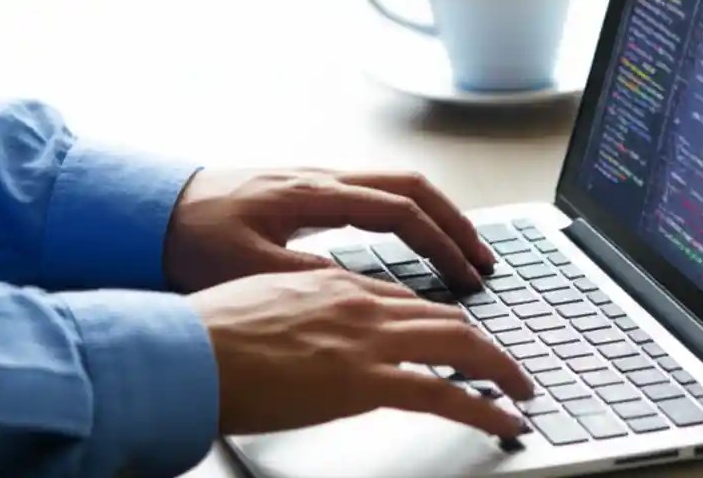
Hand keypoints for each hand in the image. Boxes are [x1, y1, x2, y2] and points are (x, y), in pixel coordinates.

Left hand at [164, 168, 495, 292]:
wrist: (148, 212)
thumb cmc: (190, 240)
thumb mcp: (247, 268)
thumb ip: (307, 276)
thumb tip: (364, 290)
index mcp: (314, 195)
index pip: (400, 211)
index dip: (440, 242)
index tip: (465, 273)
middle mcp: (323, 178)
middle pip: (412, 187)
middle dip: (456, 222)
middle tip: (483, 259)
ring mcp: (317, 179)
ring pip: (396, 185)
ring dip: (436, 215)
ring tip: (461, 250)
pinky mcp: (308, 191)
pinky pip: (375, 193)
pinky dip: (409, 214)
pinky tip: (414, 239)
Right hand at [188, 268, 533, 436]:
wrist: (181, 353)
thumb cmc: (205, 338)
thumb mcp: (261, 308)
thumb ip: (299, 315)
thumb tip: (308, 338)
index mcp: (333, 283)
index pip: (403, 299)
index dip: (436, 321)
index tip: (452, 338)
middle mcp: (360, 301)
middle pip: (443, 314)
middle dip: (484, 339)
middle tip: (508, 363)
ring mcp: (366, 338)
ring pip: (458, 343)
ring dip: (499, 368)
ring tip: (520, 390)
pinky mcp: (366, 380)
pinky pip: (445, 392)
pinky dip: (484, 407)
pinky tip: (505, 420)